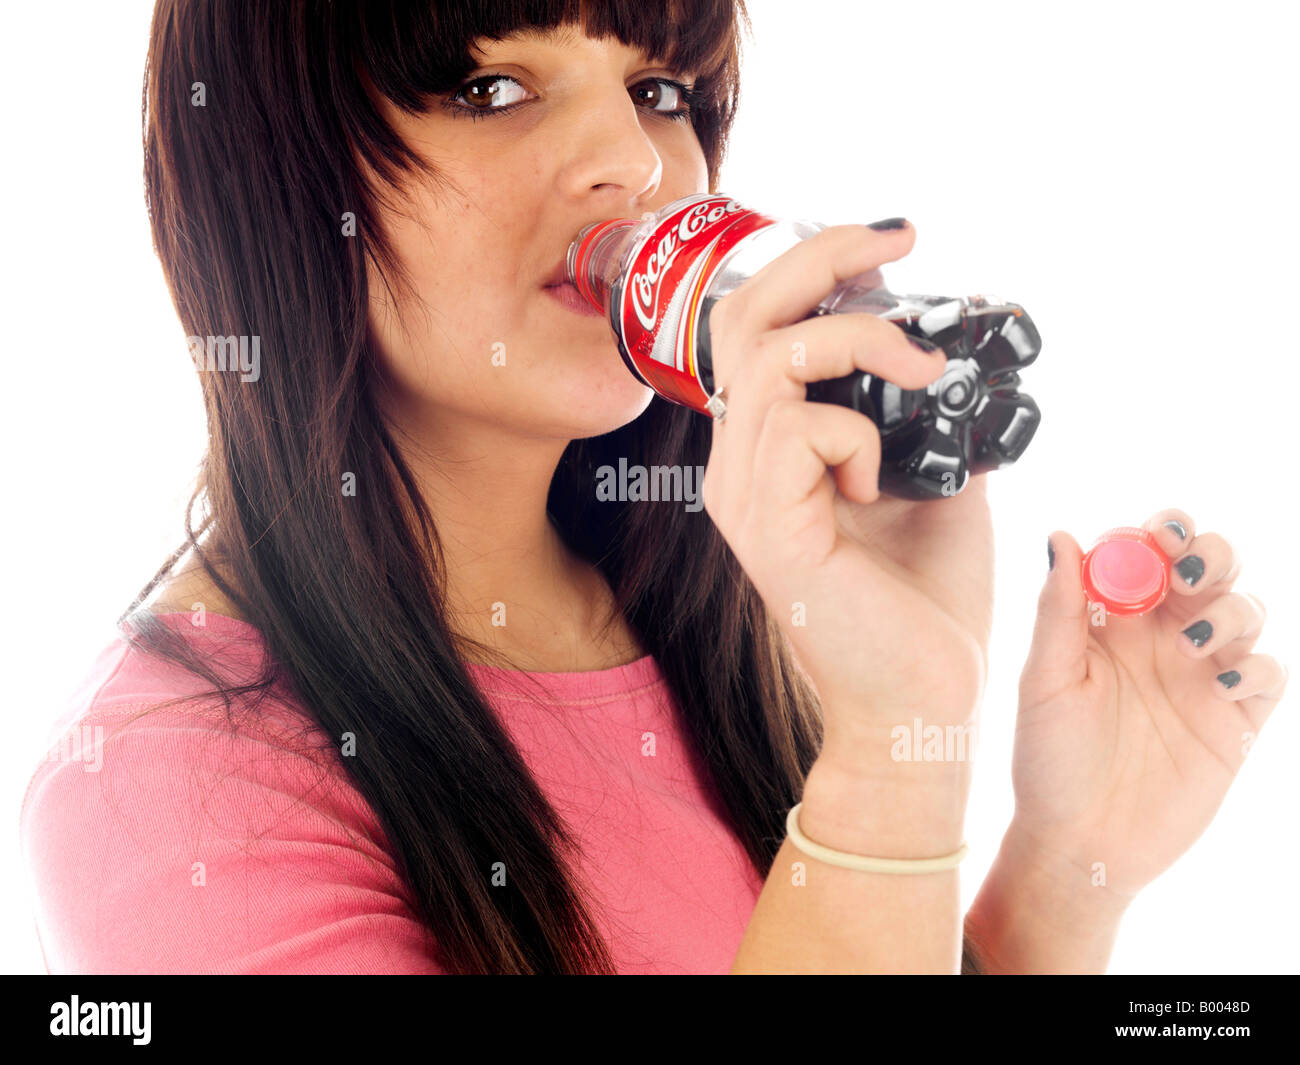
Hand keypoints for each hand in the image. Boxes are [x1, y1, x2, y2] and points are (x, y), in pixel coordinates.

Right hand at [699, 223, 993, 769]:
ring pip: (773, 357)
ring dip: (863, 342)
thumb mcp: (935, 484)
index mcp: (773, 452)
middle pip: (741, 315)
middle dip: (818, 256)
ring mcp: (744, 494)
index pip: (762, 329)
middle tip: (897, 236)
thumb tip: (946, 362)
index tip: (892, 241)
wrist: (923, 702)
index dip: (815, 268)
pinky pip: (803, 426)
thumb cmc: (925, 605)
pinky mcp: (765, 525)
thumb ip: (921, 420)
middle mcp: (742, 465)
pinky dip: (860, 436)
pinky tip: (877, 489)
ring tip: (922, 373)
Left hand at [1012, 508, 1288, 898]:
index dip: (1157, 533)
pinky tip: (1226, 679)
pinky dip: (1259, 664)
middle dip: (1209, 554)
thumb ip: (1057, 612)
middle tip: (1187, 571)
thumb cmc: (1048, 761)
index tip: (1154, 535)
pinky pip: (1269, 674)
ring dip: (1231, 608)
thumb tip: (1061, 535)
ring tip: (1196, 640)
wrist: (1081, 845)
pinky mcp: (1234, 720)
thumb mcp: (1044, 683)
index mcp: (1111, 620)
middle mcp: (1161, 638)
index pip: (1144, 553)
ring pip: (1244, 611)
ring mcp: (1201, 676)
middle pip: (1208, 569)